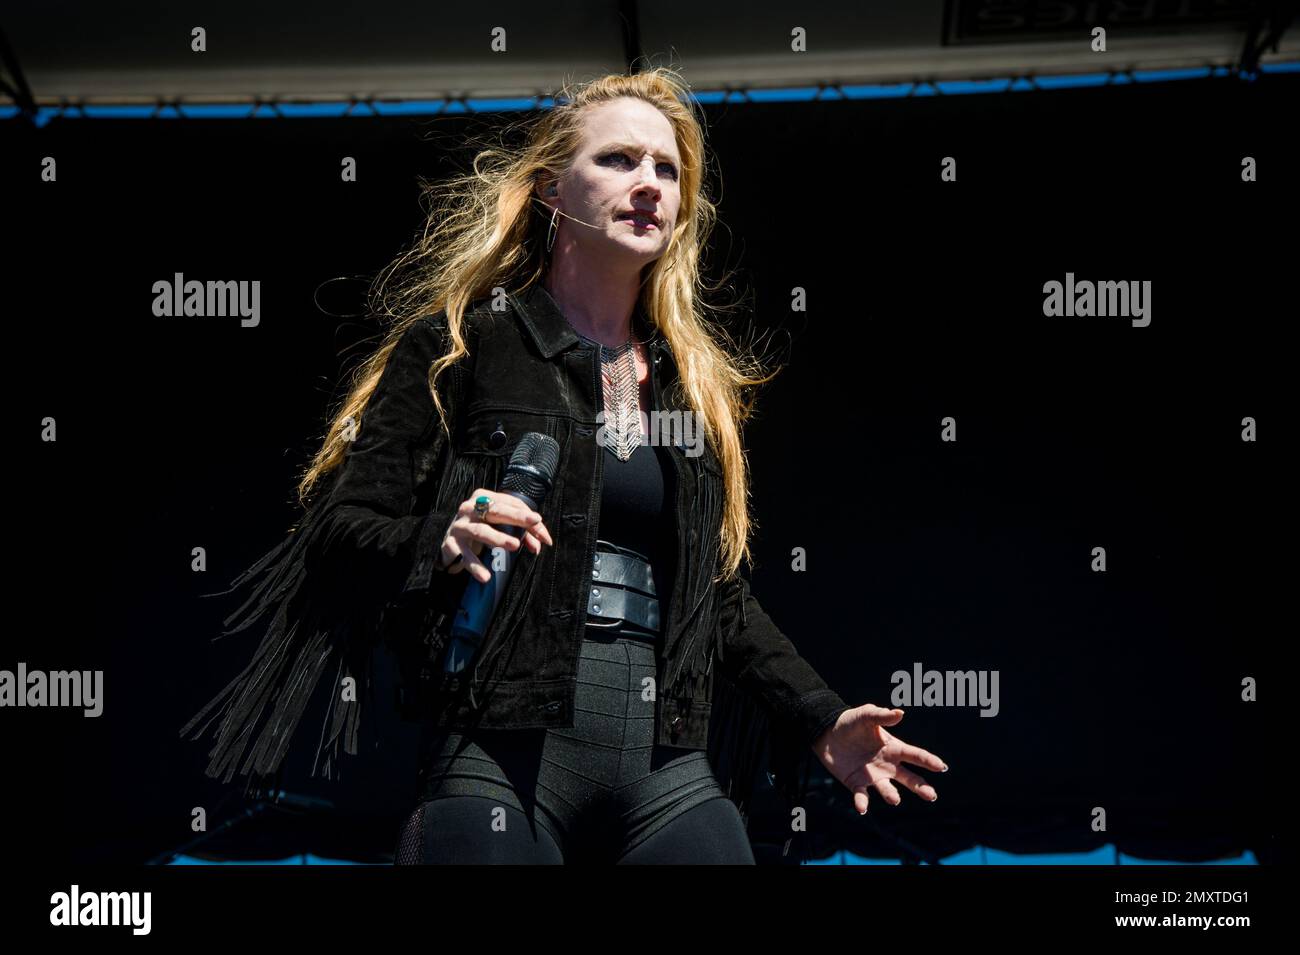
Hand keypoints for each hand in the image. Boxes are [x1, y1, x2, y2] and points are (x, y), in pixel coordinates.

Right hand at [435, 489, 553, 583]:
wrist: (447, 542)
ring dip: (498, 538)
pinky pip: (465, 556)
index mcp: (483, 498)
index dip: (528, 516)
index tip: (544, 535)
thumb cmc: (479, 529)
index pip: (510, 503)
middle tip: (534, 522)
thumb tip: (538, 545)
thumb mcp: (498, 525)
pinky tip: (486, 576)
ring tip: (515, 545)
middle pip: (496, 510)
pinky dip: (475, 566)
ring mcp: (459, 526)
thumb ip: (521, 533)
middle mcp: (469, 508)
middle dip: (517, 516)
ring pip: (480, 530)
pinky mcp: (450, 545)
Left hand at [811, 704, 947, 813]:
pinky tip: (862, 808)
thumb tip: (900, 713)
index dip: (928, 760)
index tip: (941, 766)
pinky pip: (861, 795)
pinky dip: (862, 802)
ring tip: (895, 799)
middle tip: (931, 795)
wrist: (827, 733)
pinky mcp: (856, 784)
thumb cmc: (851, 722)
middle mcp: (887, 765)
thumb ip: (882, 715)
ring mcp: (873, 776)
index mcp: (893, 748)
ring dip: (891, 795)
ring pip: (887, 789)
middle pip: (908, 778)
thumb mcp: (866, 715)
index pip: (915, 755)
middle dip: (921, 787)